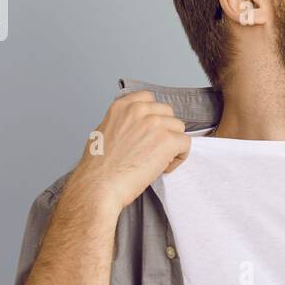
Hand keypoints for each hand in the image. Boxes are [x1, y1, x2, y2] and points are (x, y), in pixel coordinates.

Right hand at [68, 90, 192, 213]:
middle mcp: (139, 110)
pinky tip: (163, 168)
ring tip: (156, 161)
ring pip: (179, 128)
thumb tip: (133, 126)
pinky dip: (179, 157)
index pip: (148, 98)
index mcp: (122, 107)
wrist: (99, 186)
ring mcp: (155, 123)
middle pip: (168, 113)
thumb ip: (121, 123)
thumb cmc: (98, 168)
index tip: (150, 131)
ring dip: (172, 145)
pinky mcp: (167, 140)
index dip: (154, 116)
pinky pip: (186, 144)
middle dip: (165, 131)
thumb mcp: (102, 133)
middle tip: (152, 150)